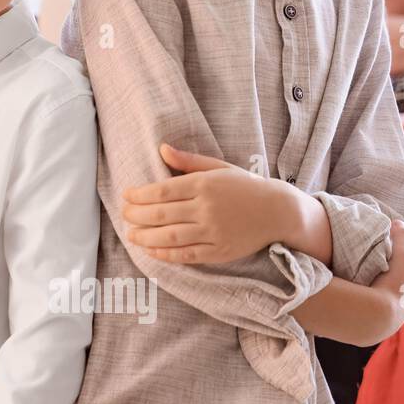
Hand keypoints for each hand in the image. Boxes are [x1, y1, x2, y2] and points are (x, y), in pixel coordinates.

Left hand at [121, 143, 297, 263]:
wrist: (279, 211)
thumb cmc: (245, 186)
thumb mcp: (218, 167)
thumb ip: (188, 160)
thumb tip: (161, 148)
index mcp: (204, 185)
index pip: (162, 191)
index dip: (139, 195)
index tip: (126, 195)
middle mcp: (207, 208)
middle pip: (162, 214)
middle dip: (137, 215)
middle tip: (124, 215)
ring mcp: (214, 231)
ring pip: (171, 236)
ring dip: (146, 237)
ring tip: (131, 235)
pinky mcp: (220, 251)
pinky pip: (187, 255)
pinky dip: (166, 254)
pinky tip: (151, 251)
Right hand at [370, 219, 403, 332]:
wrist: (364, 321)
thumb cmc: (387, 291)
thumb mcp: (401, 261)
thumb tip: (400, 223)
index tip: (395, 242)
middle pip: (402, 283)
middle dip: (392, 268)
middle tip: (376, 254)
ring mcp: (384, 320)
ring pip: (382, 296)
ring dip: (375, 283)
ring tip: (359, 269)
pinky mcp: (365, 326)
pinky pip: (365, 306)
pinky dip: (360, 295)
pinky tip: (348, 287)